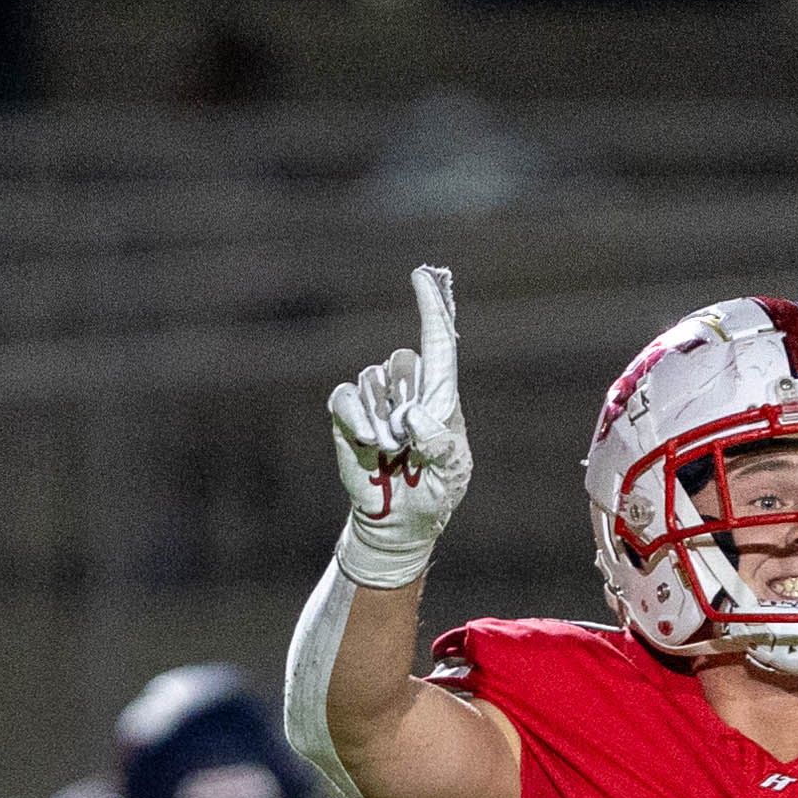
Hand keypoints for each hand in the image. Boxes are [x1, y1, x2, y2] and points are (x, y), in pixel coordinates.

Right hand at [327, 264, 472, 589]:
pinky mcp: (348, 412)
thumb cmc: (433, 494)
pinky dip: (357, 416)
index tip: (423, 276)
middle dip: (407, 398)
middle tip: (411, 441)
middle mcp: (409, 390)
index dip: (431, 310)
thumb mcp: (450, 474)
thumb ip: (441, 445)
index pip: (439, 346)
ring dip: (384, 420)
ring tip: (394, 451)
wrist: (399, 520)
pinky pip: (347, 395)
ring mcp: (377, 399)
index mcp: (442, 398)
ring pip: (375, 381)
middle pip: (405, 361)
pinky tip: (369, 440)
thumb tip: (415, 415)